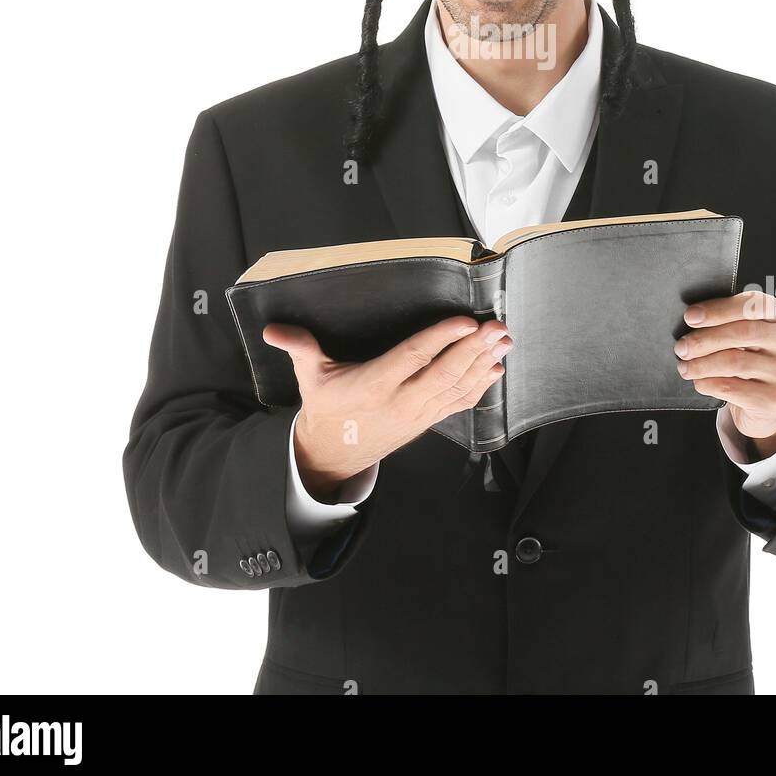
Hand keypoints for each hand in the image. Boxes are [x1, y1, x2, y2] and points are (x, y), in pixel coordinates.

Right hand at [263, 315, 510, 497]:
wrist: (334, 454)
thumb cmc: (326, 408)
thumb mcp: (309, 378)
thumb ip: (299, 348)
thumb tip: (272, 329)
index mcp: (373, 384)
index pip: (413, 357)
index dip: (441, 339)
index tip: (465, 322)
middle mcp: (401, 400)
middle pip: (443, 373)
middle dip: (474, 349)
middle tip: (497, 327)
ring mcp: (417, 414)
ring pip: (456, 387)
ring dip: (483, 364)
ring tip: (503, 342)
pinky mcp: (427, 422)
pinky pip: (458, 404)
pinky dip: (479, 387)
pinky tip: (495, 370)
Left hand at [674, 291, 775, 456]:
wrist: (767, 400)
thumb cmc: (748, 357)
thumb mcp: (742, 333)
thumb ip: (724, 321)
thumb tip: (692, 318)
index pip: (751, 305)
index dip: (718, 310)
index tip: (690, 317)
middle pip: (741, 333)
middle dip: (704, 340)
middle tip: (681, 347)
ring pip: (734, 362)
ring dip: (701, 364)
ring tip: (685, 367)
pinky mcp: (773, 398)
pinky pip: (731, 388)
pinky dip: (708, 383)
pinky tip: (699, 382)